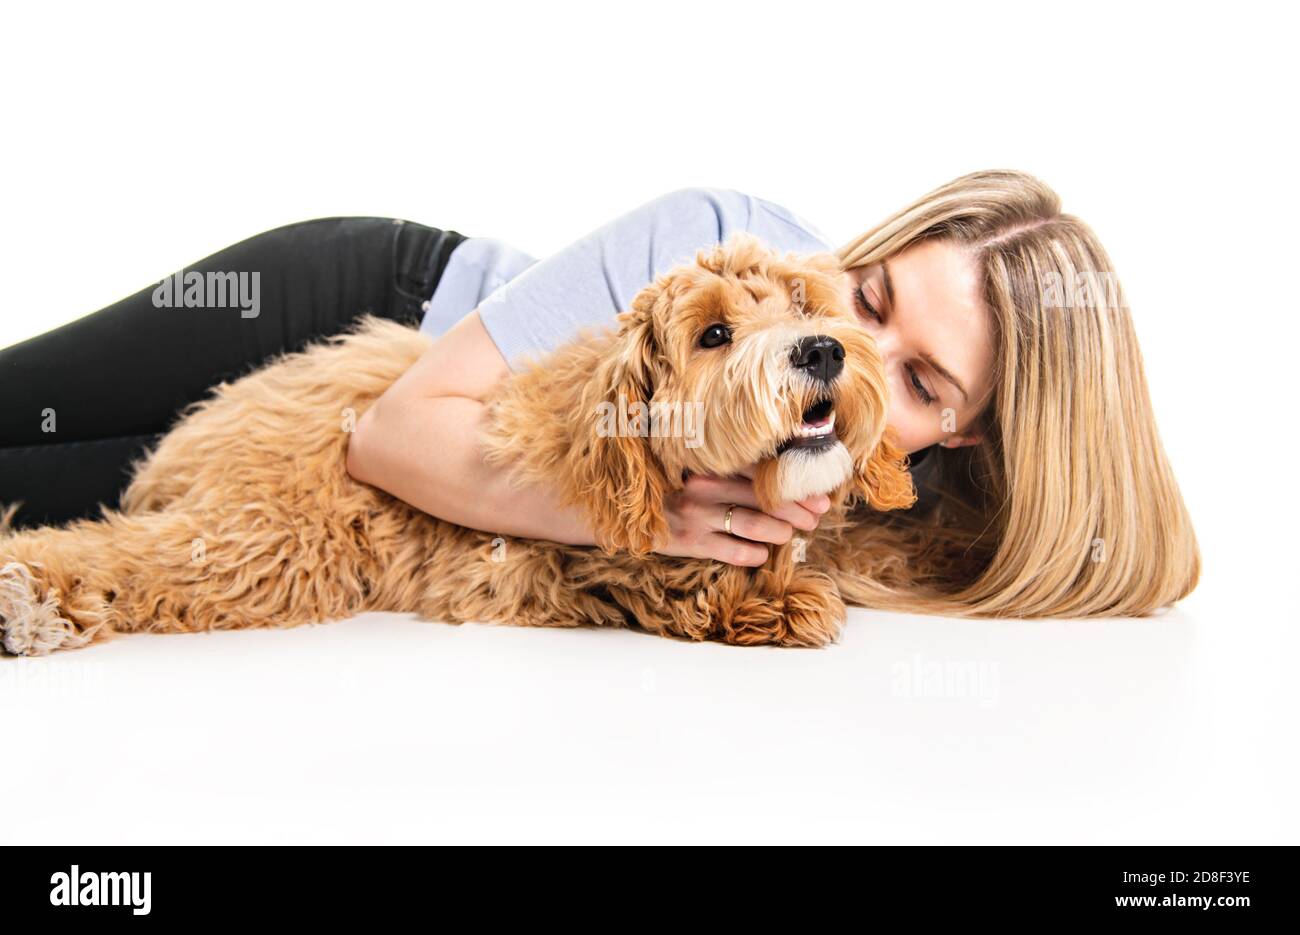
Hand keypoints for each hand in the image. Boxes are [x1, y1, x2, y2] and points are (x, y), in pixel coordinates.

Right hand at [655, 465, 830, 566]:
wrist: (633, 513)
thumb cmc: (677, 490)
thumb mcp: (701, 472)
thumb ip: (735, 472)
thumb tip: (786, 482)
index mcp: (713, 463)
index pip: (765, 472)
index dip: (796, 487)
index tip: (819, 498)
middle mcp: (706, 485)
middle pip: (765, 498)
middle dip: (798, 511)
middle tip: (814, 520)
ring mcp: (697, 514)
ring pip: (754, 524)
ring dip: (780, 532)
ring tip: (789, 535)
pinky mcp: (690, 542)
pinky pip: (735, 551)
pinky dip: (756, 554)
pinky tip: (762, 553)